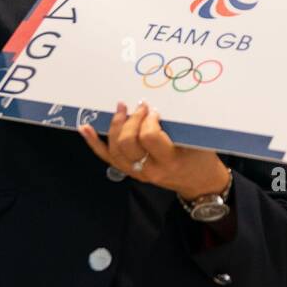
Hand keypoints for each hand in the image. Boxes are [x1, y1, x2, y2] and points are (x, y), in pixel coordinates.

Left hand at [80, 101, 230, 200]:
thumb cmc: (201, 158)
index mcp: (169, 161)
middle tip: (140, 107)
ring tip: (121, 108)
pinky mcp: (130, 172)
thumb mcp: (197, 141)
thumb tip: (156, 104)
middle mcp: (150, 170)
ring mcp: (137, 172)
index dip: (148, 120)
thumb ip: (177, 125)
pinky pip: (107, 157)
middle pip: (128, 143)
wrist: (199, 182)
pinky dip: (94, 142)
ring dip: (115, 125)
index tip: (155, 111)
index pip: (149, 137)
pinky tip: (85, 128)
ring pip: (115, 149)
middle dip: (131, 120)